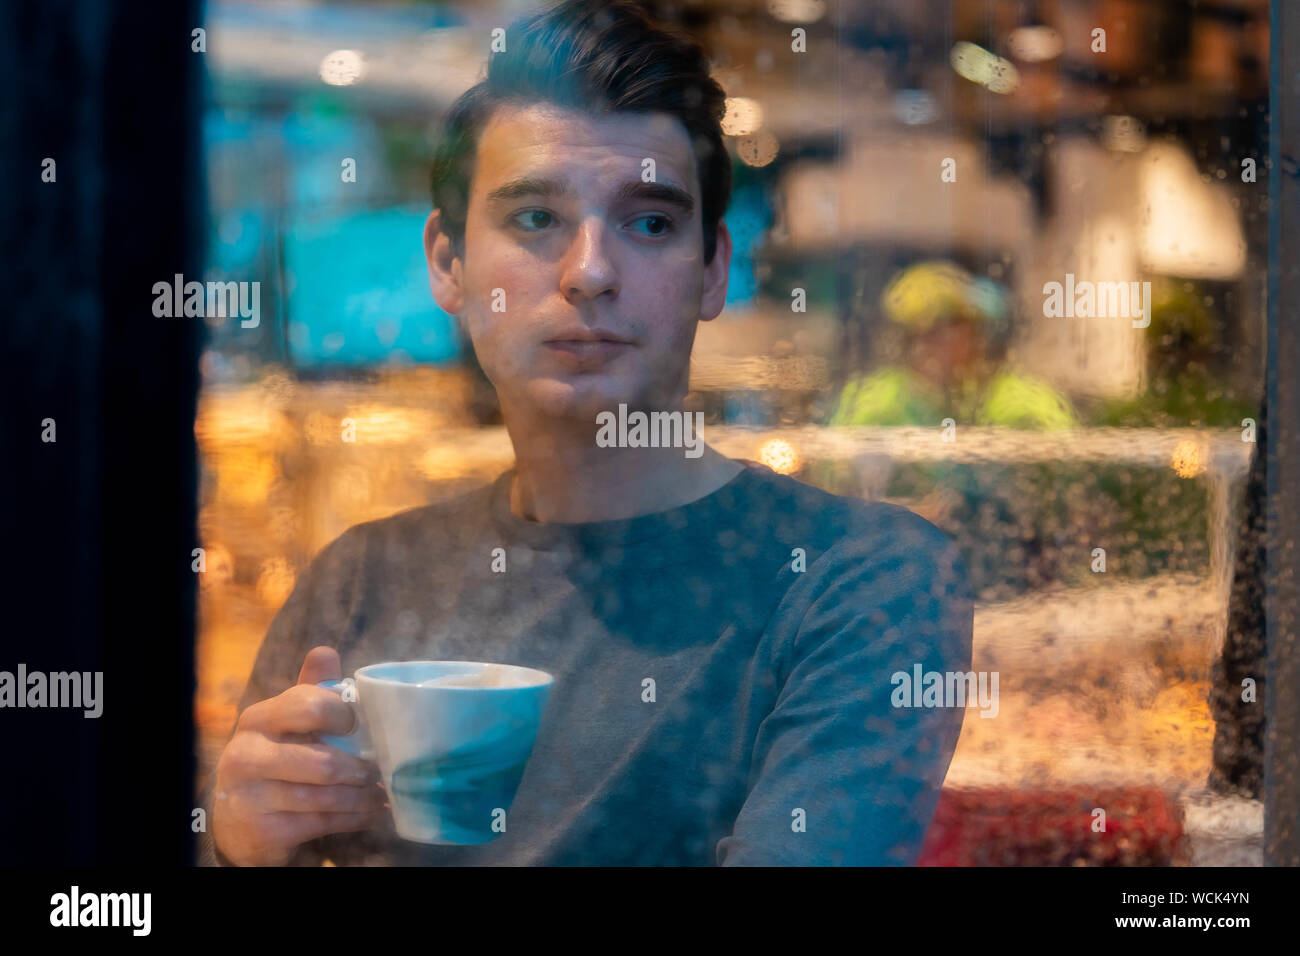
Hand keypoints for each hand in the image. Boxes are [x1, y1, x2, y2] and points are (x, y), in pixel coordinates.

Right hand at [212, 646, 387, 865]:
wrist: (238, 820)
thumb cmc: (274, 757)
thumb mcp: (286, 722)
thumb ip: (309, 691)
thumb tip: (325, 652)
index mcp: (258, 719)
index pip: (309, 706)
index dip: (344, 715)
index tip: (362, 725)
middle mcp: (246, 756)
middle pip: (322, 762)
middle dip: (360, 768)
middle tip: (379, 769)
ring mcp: (251, 797)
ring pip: (325, 797)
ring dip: (362, 798)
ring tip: (381, 794)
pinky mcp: (263, 830)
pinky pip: (322, 823)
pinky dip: (354, 819)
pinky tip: (370, 814)